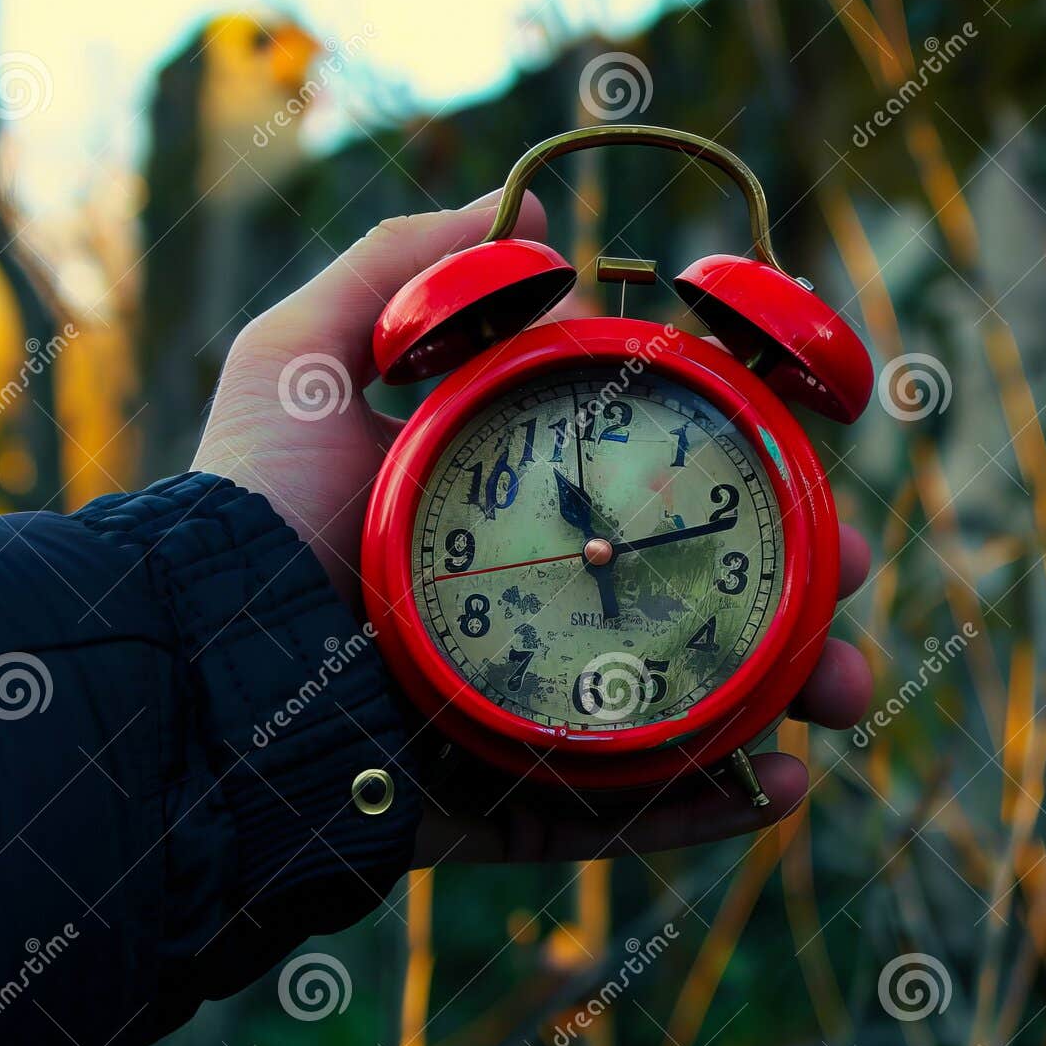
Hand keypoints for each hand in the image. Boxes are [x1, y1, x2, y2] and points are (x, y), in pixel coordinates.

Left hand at [192, 190, 873, 862]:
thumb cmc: (251, 505)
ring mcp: (526, 711)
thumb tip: (535, 229)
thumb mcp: (303, 355)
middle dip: (796, 594)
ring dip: (783, 703)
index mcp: (510, 516)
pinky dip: (709, 812)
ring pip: (685, 713)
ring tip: (844, 694)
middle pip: (695, 602)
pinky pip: (621, 817)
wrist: (194, 664)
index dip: (744, 475)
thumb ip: (403, 269)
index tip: (810, 463)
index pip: (656, 493)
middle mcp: (532, 609)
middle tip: (850, 584)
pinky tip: (780, 793)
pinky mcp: (504, 802)